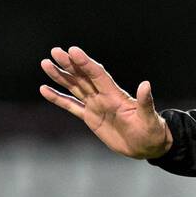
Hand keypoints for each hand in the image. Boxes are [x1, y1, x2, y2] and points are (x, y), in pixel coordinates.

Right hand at [39, 46, 172, 159]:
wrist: (146, 146)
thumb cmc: (151, 131)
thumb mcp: (149, 118)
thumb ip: (145, 102)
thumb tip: (146, 84)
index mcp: (115, 95)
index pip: (97, 75)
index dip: (85, 63)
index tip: (73, 50)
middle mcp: (103, 96)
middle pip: (83, 76)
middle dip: (69, 64)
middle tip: (55, 51)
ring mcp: (96, 105)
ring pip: (74, 87)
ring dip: (60, 76)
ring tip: (46, 63)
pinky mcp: (90, 117)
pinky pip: (71, 106)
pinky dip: (58, 98)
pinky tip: (44, 89)